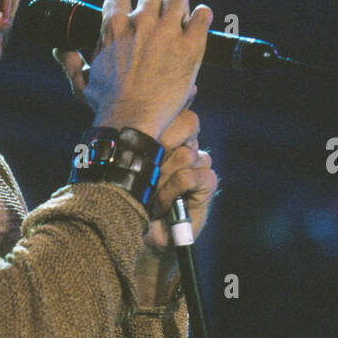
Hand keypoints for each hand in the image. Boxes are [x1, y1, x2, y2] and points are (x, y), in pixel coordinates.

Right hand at [54, 0, 212, 138]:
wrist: (132, 122)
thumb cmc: (106, 106)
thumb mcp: (83, 84)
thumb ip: (71, 63)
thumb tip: (60, 49)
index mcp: (114, 27)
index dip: (126, 4)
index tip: (131, 16)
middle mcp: (141, 22)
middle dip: (157, 1)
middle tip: (161, 19)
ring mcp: (167, 32)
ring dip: (180, 6)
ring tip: (182, 21)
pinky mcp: (191, 45)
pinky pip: (203, 15)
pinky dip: (202, 17)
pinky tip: (198, 27)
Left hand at [142, 104, 219, 251]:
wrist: (139, 234)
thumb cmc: (130, 198)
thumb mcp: (129, 162)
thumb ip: (142, 133)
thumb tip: (156, 103)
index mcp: (169, 134)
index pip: (178, 109)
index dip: (165, 119)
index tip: (148, 138)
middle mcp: (187, 144)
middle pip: (187, 123)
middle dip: (161, 147)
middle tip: (146, 172)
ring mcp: (200, 162)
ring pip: (185, 154)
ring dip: (161, 178)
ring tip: (151, 195)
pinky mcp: (208, 182)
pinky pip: (189, 175)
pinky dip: (171, 192)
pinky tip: (163, 206)